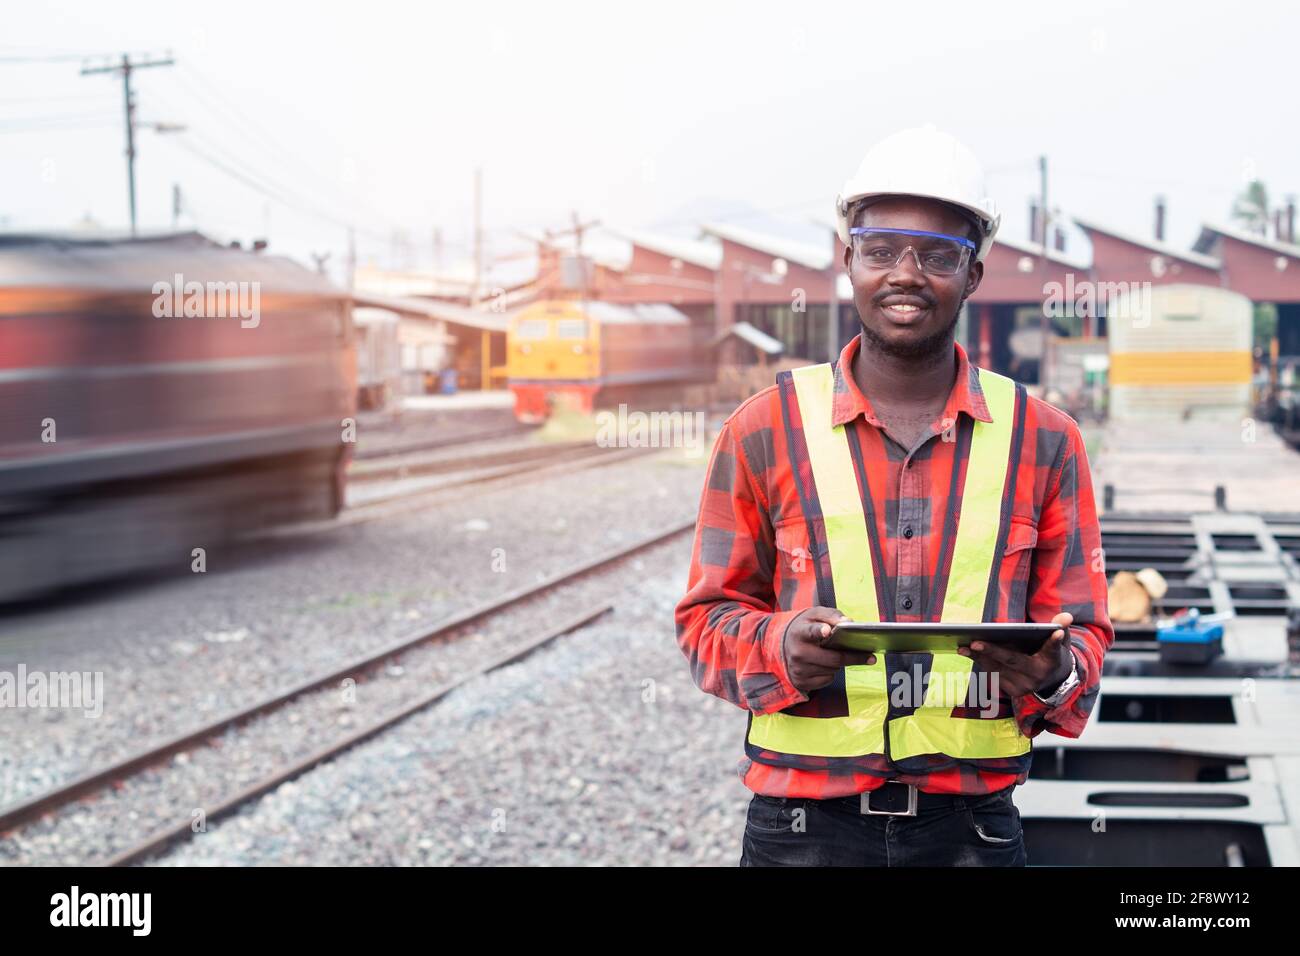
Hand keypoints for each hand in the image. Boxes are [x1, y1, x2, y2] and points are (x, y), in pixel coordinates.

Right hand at [782, 606, 876, 695]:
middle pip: (833, 658)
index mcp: (800, 632)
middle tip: (870, 656)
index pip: (810, 631)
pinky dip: (831, 672)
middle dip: (853, 657)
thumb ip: (831, 615)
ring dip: (840, 663)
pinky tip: (825, 665)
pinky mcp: (801, 682)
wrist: (782, 644)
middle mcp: (797, 652)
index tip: (827, 631)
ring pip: (832, 670)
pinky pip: (827, 679)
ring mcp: (798, 669)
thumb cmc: (805, 627)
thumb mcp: (815, 615)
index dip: (819, 631)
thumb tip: (848, 622)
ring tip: (837, 654)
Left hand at [956, 612, 1073, 699]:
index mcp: (1050, 662)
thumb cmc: (1050, 653)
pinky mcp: (1010, 691)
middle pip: (1013, 661)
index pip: (1051, 650)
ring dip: (979, 657)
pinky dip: (980, 662)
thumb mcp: (1058, 640)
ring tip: (963, 646)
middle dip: (993, 651)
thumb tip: (1067, 617)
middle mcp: (1036, 678)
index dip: (1053, 643)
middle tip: (975, 642)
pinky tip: (967, 652)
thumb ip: (1060, 628)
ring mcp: (1022, 686)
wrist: (1049, 678)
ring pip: (997, 669)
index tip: (1056, 634)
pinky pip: (992, 674)